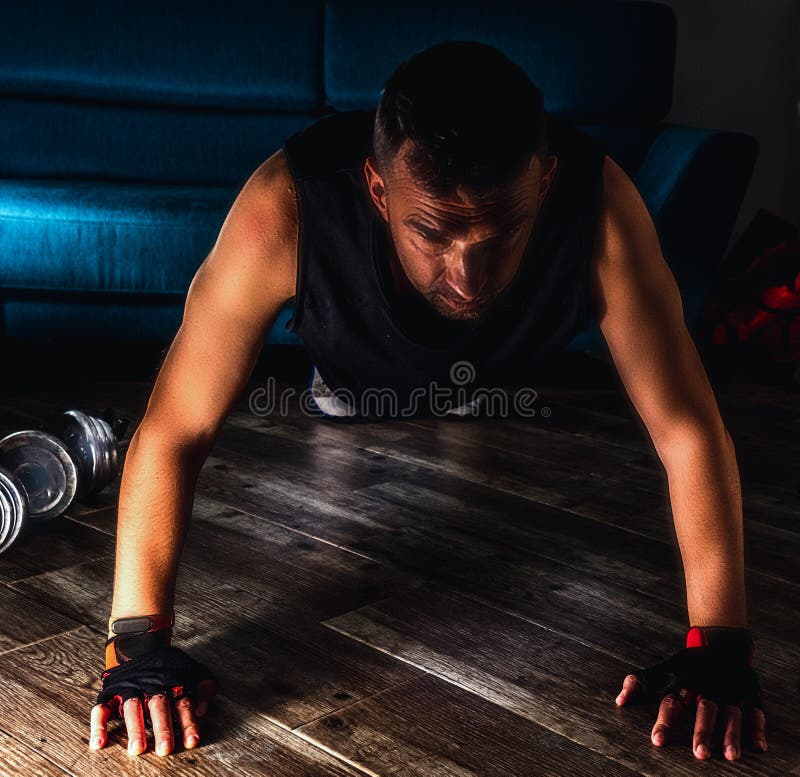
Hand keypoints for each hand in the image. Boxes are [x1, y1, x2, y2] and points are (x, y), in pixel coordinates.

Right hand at [89, 644, 218, 756]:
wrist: (140, 643)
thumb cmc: (169, 666)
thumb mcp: (193, 670)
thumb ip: (204, 688)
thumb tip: (202, 710)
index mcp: (173, 683)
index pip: (183, 704)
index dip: (189, 723)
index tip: (192, 742)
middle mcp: (151, 686)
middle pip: (159, 707)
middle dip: (163, 728)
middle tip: (165, 749)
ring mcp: (129, 689)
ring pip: (133, 708)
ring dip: (135, 729)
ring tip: (137, 749)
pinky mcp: (110, 693)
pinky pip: (101, 709)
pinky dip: (99, 726)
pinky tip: (99, 743)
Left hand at [615, 626, 766, 760]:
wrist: (720, 640)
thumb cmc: (688, 663)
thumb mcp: (664, 668)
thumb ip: (640, 683)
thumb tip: (619, 701)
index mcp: (685, 680)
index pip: (672, 701)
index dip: (664, 721)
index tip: (657, 741)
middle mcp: (707, 685)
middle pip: (704, 708)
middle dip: (702, 730)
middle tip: (699, 754)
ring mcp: (730, 689)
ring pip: (731, 712)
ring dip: (731, 734)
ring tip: (729, 755)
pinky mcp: (749, 692)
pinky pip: (755, 710)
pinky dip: (757, 727)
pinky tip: (757, 746)